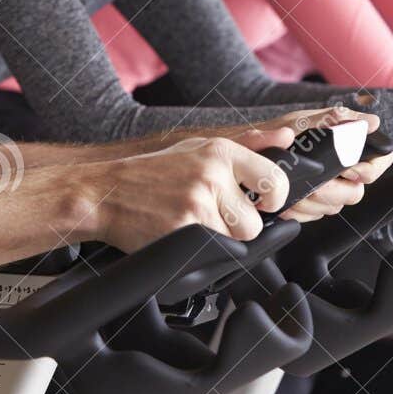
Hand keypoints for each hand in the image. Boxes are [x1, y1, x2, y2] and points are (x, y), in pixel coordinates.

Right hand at [88, 136, 292, 252]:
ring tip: (195, 225)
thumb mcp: (199, 147)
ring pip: (234, 243)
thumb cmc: (154, 172)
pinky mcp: (181, 231)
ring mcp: (195, 204)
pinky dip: (200, 252)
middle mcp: (210, 175)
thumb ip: (248, 144)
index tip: (264, 203)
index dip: (275, 199)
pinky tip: (182, 234)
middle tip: (216, 218)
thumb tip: (286, 139)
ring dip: (219, 242)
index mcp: (220, 152)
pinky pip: (211, 254)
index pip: (275, 179)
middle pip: (254, 223)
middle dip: (239, 228)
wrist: (106, 192)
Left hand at [226, 105, 391, 223]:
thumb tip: (371, 121)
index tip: (349, 169)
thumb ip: (336, 118)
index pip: (380, 161)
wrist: (245, 149)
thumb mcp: (303, 120)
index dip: (369, 169)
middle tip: (314, 186)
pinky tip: (286, 201)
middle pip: (355, 192)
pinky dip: (297, 211)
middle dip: (333, 190)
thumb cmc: (277, 131)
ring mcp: (326, 191)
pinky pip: (312, 216)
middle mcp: (341, 172)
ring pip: (332, 207)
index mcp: (346, 148)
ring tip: (296, 190)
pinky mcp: (309, 206)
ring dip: (312, 201)